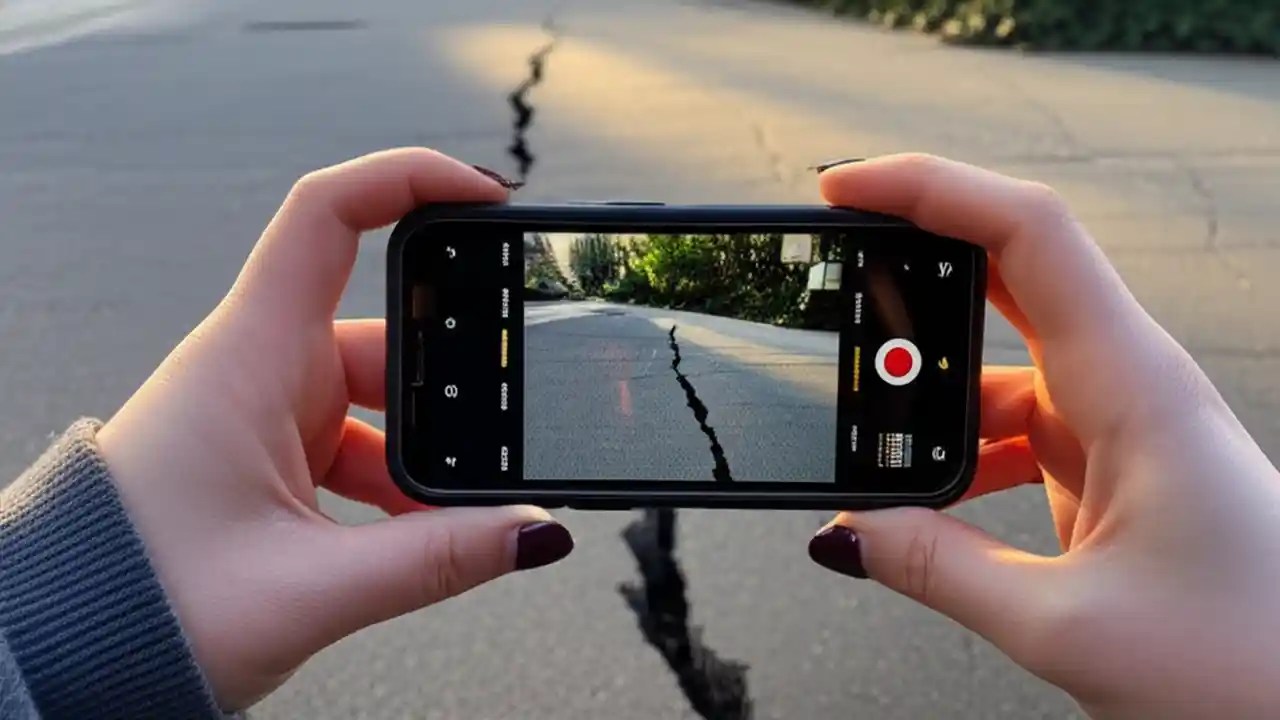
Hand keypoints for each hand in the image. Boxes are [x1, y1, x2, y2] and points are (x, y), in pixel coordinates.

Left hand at [96, 149, 573, 709]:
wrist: (70, 653)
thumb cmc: (139, 604)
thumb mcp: (308, 586)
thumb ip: (435, 560)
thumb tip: (534, 530)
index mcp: (250, 358)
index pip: (328, 216)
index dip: (409, 179)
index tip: (488, 197)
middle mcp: (257, 368)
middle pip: (385, 330)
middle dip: (453, 379)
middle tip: (509, 418)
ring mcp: (264, 411)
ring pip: (377, 400)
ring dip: (425, 451)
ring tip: (463, 510)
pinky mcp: (268, 454)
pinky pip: (356, 443)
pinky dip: (397, 484)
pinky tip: (423, 534)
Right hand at [808, 155, 1279, 717]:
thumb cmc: (1246, 663)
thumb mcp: (1066, 625)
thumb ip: (937, 570)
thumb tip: (848, 534)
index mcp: (1135, 387)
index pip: (1027, 234)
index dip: (930, 187)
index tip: (844, 186)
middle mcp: (1129, 385)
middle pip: (1006, 275)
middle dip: (911, 272)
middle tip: (832, 291)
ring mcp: (1117, 425)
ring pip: (1000, 363)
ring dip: (928, 388)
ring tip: (864, 430)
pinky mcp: (1106, 468)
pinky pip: (1011, 424)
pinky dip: (956, 447)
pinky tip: (920, 494)